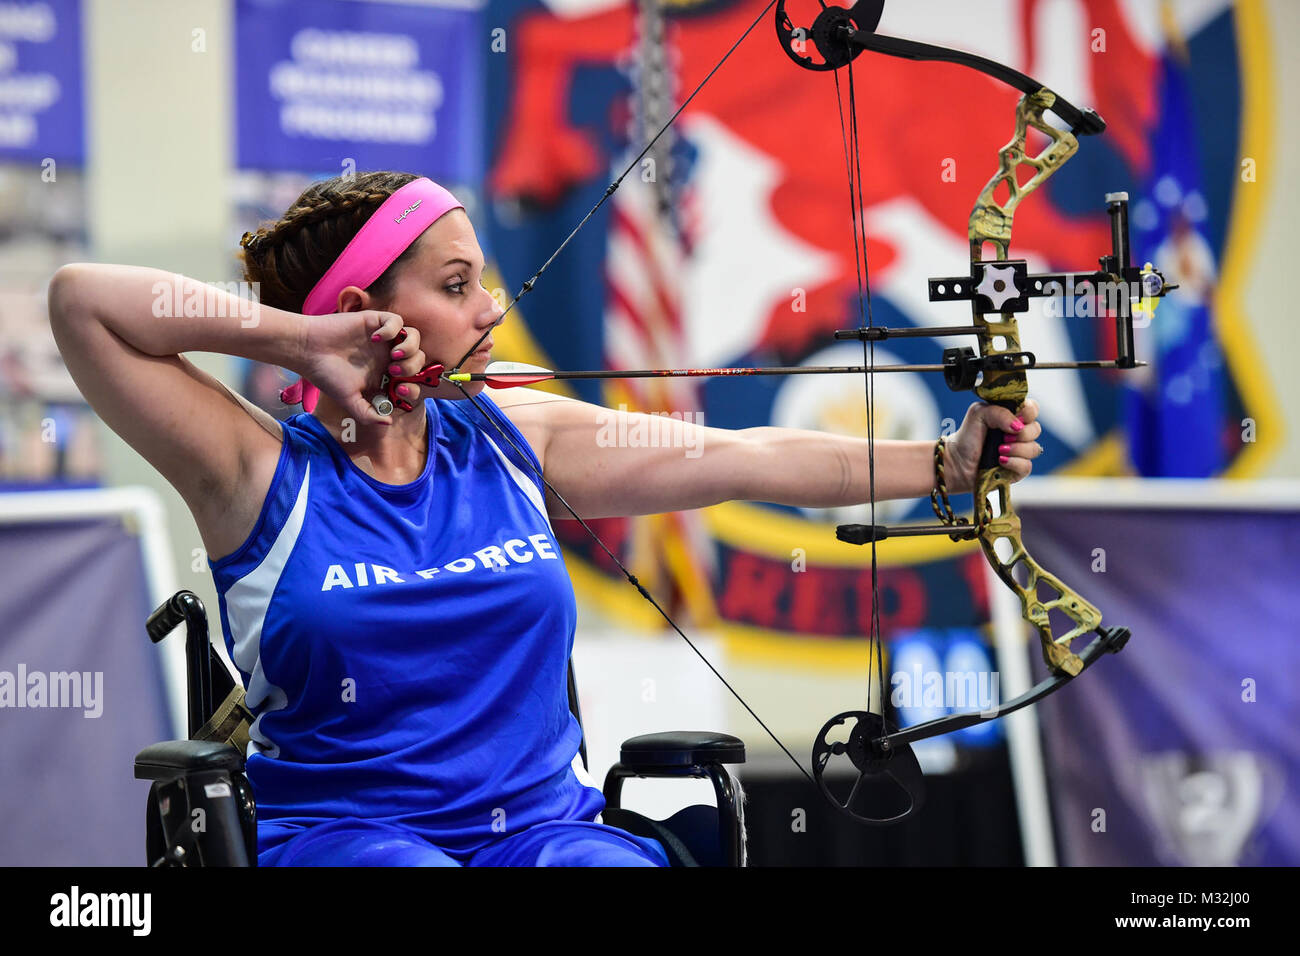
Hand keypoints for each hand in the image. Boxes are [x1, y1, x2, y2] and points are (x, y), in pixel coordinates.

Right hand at [299, 310, 426, 424]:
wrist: (307, 351)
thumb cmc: (326, 376)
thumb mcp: (349, 401)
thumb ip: (368, 414)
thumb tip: (389, 422)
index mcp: (386, 375)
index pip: (413, 379)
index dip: (414, 386)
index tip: (400, 391)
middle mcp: (387, 356)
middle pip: (419, 358)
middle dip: (413, 367)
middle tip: (394, 370)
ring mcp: (383, 338)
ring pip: (413, 337)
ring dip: (410, 347)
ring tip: (393, 356)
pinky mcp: (374, 322)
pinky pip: (397, 320)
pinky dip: (393, 328)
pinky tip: (377, 338)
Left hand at [942, 399, 1042, 492]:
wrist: (956, 461)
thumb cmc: (967, 436)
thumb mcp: (978, 414)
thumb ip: (998, 412)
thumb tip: (1018, 426)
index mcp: (1012, 417)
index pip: (1033, 410)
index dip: (1028, 412)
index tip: (1015, 417)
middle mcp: (1018, 434)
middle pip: (1036, 429)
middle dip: (1021, 433)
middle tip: (1003, 436)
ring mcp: (1019, 453)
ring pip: (1034, 449)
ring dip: (1017, 449)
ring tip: (999, 450)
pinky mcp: (1017, 470)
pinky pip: (1027, 466)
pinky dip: (1014, 463)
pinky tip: (1000, 461)